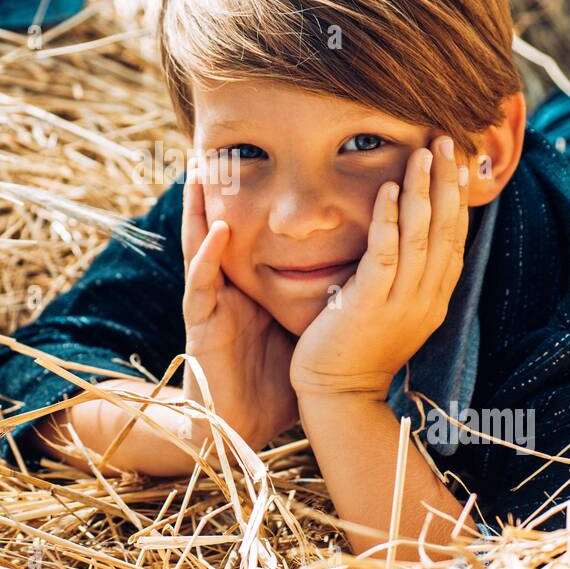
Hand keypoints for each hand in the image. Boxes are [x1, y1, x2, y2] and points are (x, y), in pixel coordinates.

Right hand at [180, 153, 299, 449]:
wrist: (246, 424)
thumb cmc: (276, 374)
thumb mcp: (304, 319)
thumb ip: (323, 288)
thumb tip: (371, 259)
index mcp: (253, 282)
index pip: (253, 228)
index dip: (255, 193)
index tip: (267, 154)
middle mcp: (229, 284)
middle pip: (223, 225)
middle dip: (219, 187)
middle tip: (216, 144)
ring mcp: (212, 301)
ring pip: (201, 243)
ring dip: (198, 207)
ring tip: (200, 168)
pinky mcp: (202, 323)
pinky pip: (202, 283)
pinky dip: (208, 255)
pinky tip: (216, 229)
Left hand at [289, 134, 470, 401]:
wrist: (339, 397)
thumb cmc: (358, 350)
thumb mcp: (394, 309)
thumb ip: (405, 275)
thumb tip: (407, 237)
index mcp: (435, 297)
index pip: (455, 237)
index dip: (458, 197)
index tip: (458, 159)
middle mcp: (427, 297)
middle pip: (446, 229)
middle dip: (448, 182)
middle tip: (447, 140)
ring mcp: (402, 302)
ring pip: (421, 236)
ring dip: (423, 190)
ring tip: (423, 152)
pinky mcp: (370, 305)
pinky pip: (385, 254)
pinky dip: (389, 219)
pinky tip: (389, 188)